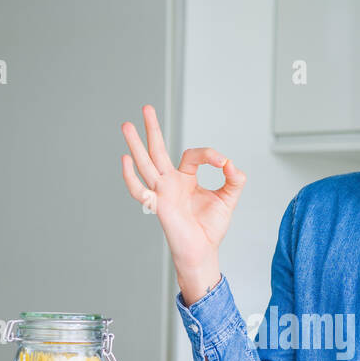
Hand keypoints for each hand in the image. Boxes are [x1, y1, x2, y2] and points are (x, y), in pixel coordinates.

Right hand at [120, 104, 245, 302]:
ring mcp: (162, 193)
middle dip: (152, 129)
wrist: (203, 252)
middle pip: (157, 150)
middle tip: (146, 108)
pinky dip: (131, 177)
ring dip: (136, 144)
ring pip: (145, 164)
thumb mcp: (228, 199)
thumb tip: (232, 165)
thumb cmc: (211, 228)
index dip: (209, 155)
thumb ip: (234, 180)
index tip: (224, 165)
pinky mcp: (158, 206)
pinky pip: (139, 190)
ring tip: (127, 125)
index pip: (192, 155)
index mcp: (185, 178)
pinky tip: (125, 160)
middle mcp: (170, 182)